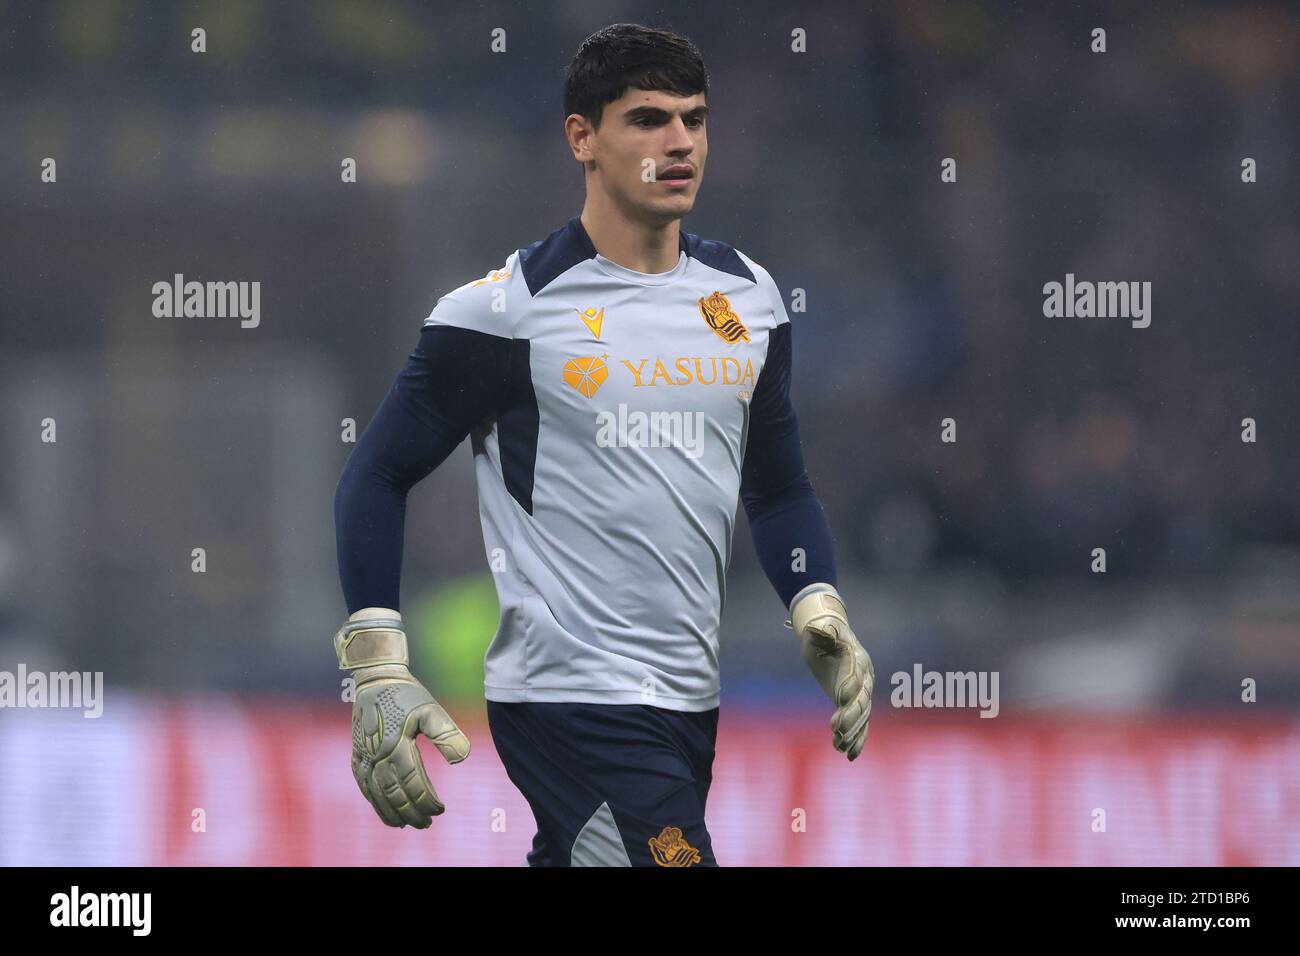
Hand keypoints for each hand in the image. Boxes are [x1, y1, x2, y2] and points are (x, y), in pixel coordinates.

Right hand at [335, 608, 469, 826]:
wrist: (376, 678)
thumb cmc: (407, 694)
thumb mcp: (431, 709)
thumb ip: (446, 734)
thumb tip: (462, 759)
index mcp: (397, 745)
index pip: (413, 784)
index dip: (427, 801)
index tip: (441, 810)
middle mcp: (377, 755)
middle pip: (395, 795)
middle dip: (412, 813)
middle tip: (427, 824)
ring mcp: (364, 757)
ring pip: (377, 795)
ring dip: (392, 813)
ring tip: (407, 825)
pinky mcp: (357, 756)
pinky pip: (364, 786)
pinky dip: (374, 802)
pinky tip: (384, 812)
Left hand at [788, 584, 874, 760]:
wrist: (830, 637)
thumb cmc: (823, 632)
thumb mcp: (819, 630)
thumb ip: (821, 632)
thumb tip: (818, 630)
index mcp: (857, 657)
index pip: (856, 673)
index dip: (850, 685)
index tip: (840, 698)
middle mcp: (864, 677)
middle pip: (861, 699)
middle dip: (850, 715)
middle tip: (838, 729)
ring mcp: (862, 692)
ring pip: (862, 716)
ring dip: (852, 732)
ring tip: (840, 747)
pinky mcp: (855, 704)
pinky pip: (860, 724)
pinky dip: (857, 740)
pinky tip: (850, 755)